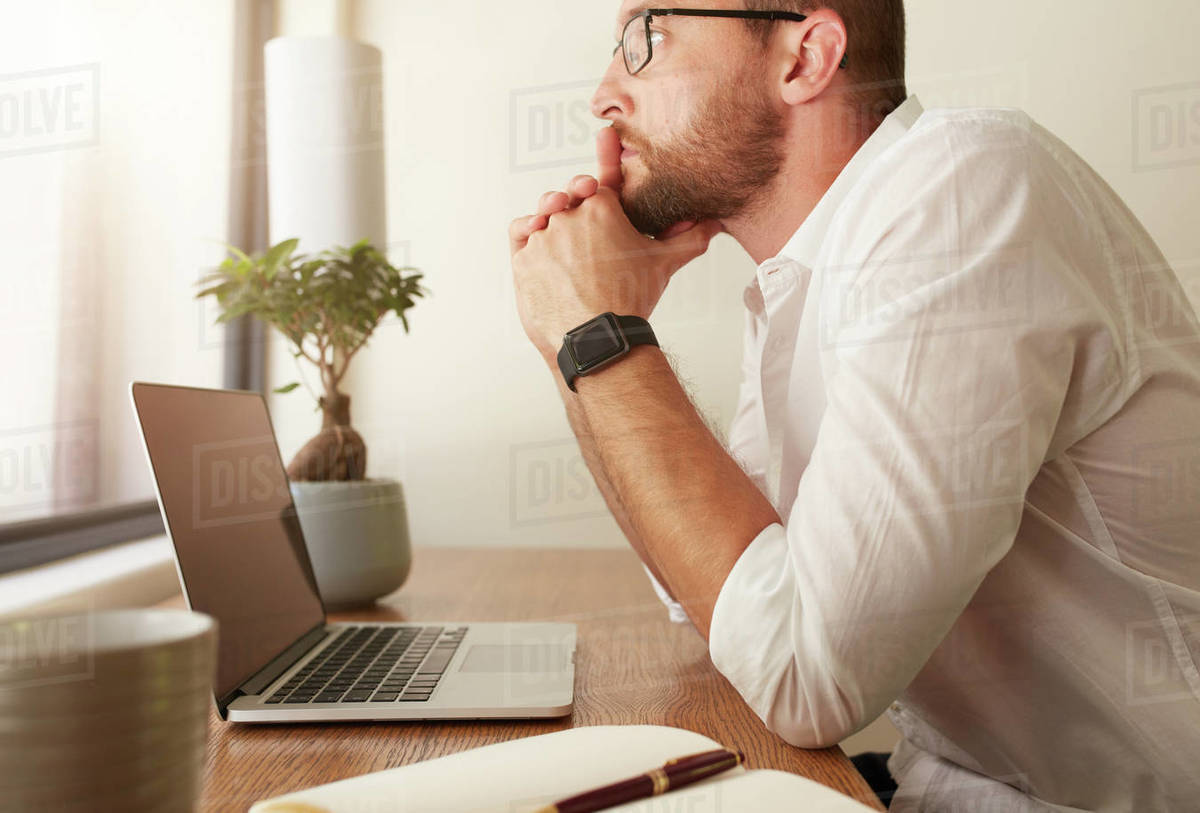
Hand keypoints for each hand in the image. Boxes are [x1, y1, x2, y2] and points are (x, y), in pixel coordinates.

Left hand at [509, 130, 721, 362]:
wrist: (596, 338)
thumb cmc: (629, 300)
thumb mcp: (664, 263)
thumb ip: (690, 238)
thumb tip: (715, 223)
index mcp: (602, 206)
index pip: (603, 181)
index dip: (606, 165)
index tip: (605, 134)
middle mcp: (569, 213)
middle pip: (572, 201)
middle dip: (579, 212)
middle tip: (591, 237)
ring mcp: (543, 234)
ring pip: (545, 218)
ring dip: (554, 227)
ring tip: (569, 252)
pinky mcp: (522, 257)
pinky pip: (521, 235)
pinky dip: (529, 238)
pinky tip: (542, 249)